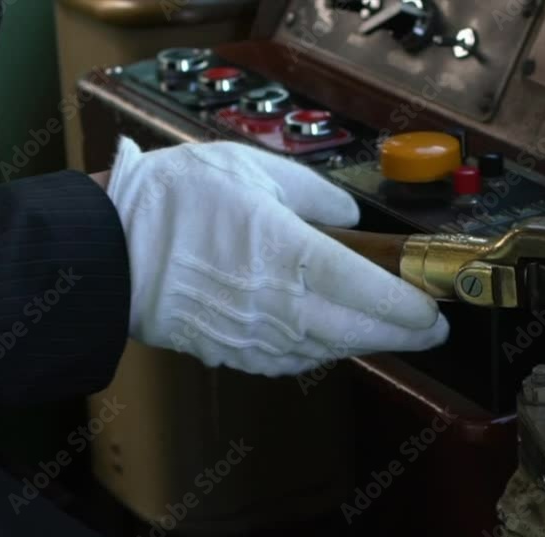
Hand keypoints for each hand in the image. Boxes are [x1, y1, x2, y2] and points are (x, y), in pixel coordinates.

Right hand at [105, 137, 447, 375]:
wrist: (110, 251)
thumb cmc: (176, 201)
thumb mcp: (251, 169)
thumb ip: (313, 194)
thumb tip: (349, 220)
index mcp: (287, 252)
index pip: (367, 290)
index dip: (408, 306)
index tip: (434, 310)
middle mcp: (279, 303)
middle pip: (359, 331)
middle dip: (404, 334)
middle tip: (431, 331)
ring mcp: (256, 335)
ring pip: (330, 350)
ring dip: (366, 344)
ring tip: (389, 331)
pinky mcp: (235, 352)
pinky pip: (293, 361)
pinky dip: (322, 352)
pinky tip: (333, 340)